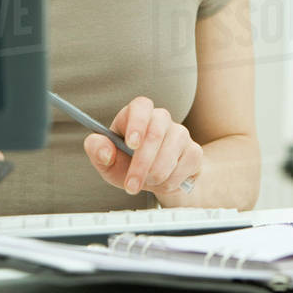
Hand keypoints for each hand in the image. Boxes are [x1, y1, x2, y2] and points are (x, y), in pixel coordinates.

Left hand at [82, 97, 201, 197]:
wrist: (154, 180)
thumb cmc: (127, 164)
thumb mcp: (107, 161)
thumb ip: (97, 151)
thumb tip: (104, 150)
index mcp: (137, 114)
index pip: (141, 107)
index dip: (137, 124)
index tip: (131, 144)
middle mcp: (161, 119)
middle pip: (156, 135)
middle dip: (141, 165)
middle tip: (131, 185)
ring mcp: (181, 133)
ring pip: (169, 155)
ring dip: (154, 177)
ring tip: (145, 183)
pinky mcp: (194, 151)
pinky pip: (183, 168)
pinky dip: (169, 182)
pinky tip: (161, 181)